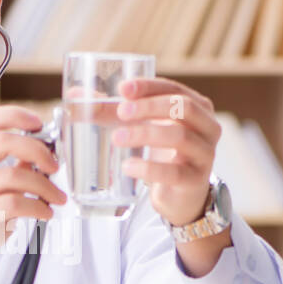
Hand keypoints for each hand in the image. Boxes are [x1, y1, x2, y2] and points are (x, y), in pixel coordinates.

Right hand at [0, 106, 66, 283]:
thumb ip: (9, 169)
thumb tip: (40, 154)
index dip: (14, 115)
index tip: (38, 124)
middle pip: (3, 141)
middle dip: (38, 150)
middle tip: (54, 166)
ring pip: (14, 176)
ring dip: (45, 186)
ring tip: (55, 198)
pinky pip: (14, 205)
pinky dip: (38, 207)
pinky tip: (44, 213)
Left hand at [110, 76, 219, 226]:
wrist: (182, 196)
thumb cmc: (163, 154)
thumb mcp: (143, 128)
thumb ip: (113, 112)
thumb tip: (75, 95)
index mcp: (198, 107)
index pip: (175, 89)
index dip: (149, 86)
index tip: (123, 88)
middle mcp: (208, 127)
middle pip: (182, 107)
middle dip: (149, 106)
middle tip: (120, 112)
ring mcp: (205, 154)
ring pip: (179, 136)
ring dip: (145, 134)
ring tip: (117, 138)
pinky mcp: (195, 180)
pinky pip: (174, 172)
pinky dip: (148, 168)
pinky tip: (127, 167)